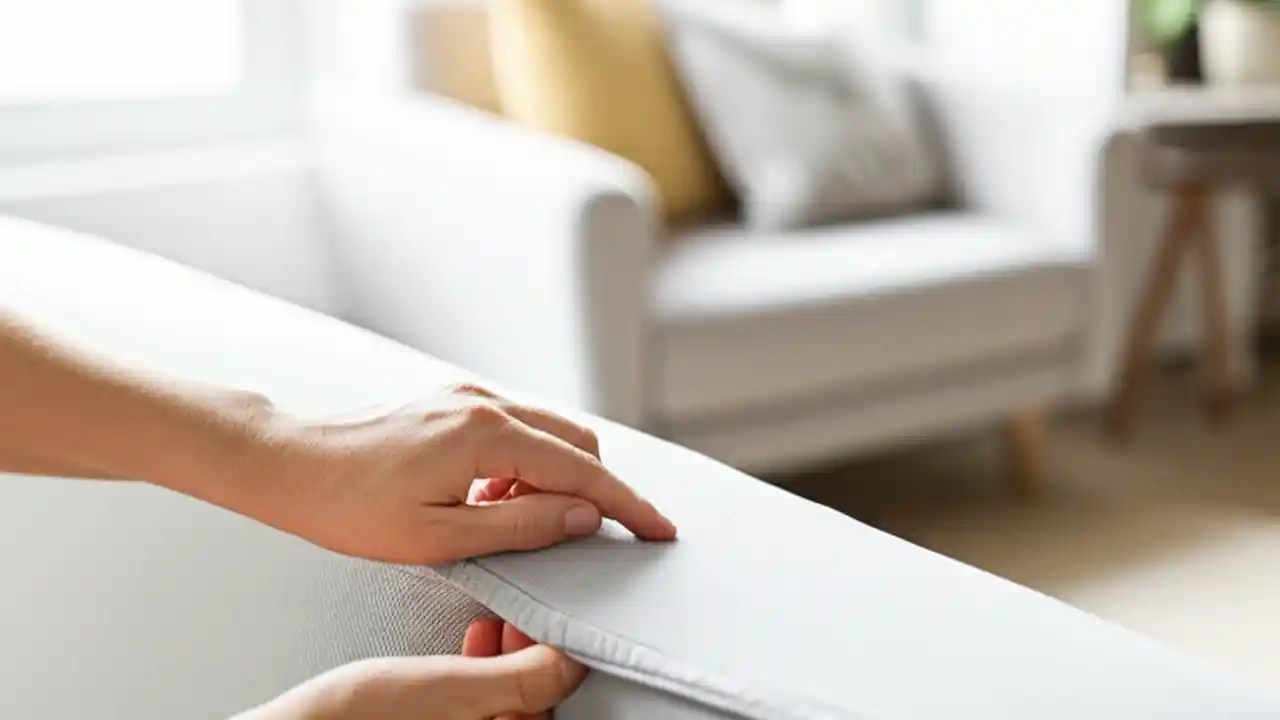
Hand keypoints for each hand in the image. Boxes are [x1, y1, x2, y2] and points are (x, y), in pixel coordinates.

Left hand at [240, 383, 675, 563]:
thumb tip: (582, 518)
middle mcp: (484, 402)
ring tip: (525, 523)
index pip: (581, 471)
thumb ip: (521, 526)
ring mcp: (468, 396)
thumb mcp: (440, 537)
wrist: (290, 464)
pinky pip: (516, 427)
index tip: (657, 527)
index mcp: (486, 434)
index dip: (626, 505)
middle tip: (593, 535)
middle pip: (575, 441)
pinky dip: (528, 463)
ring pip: (548, 431)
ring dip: (556, 477)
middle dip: (596, 489)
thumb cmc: (349, 505)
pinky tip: (498, 499)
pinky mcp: (453, 400)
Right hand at [241, 620, 584, 719]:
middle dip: (532, 656)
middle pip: (533, 705)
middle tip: (524, 617)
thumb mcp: (453, 690)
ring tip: (497, 623)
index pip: (555, 706)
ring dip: (509, 658)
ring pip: (504, 701)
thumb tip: (573, 659)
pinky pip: (474, 704)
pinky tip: (472, 640)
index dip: (561, 659)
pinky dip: (480, 671)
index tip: (553, 622)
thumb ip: (524, 678)